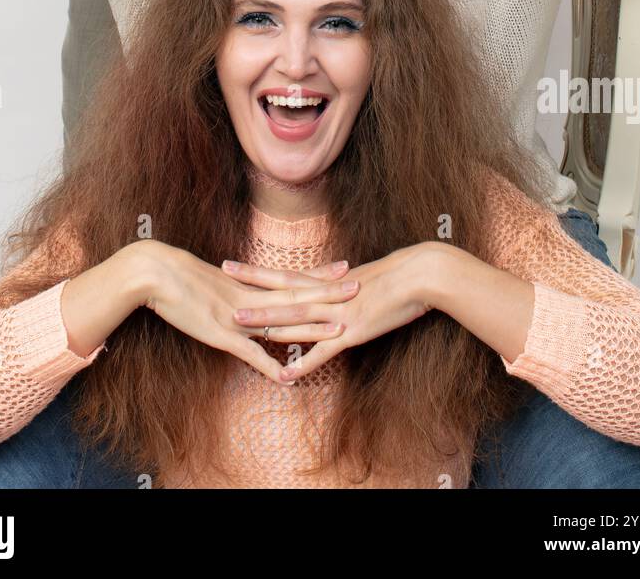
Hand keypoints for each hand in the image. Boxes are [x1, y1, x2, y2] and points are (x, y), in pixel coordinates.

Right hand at [127, 240, 360, 383]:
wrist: (155, 273)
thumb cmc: (176, 275)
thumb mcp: (210, 279)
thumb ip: (231, 287)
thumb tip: (244, 289)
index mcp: (247, 283)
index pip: (290, 277)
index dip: (318, 274)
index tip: (343, 268)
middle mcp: (249, 296)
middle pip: (296, 294)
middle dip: (328, 292)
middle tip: (358, 286)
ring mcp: (238, 316)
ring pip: (282, 321)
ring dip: (311, 327)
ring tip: (340, 330)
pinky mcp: (222, 334)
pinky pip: (251, 352)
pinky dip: (270, 365)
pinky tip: (287, 378)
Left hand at [223, 243, 440, 380]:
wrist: (420, 276)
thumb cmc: (397, 276)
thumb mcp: (362, 279)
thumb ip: (340, 287)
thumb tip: (327, 288)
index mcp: (326, 283)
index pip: (284, 275)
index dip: (257, 272)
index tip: (231, 265)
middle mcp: (326, 295)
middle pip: (281, 291)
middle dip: (249, 288)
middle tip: (220, 278)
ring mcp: (337, 314)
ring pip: (295, 317)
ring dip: (266, 321)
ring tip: (238, 323)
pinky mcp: (352, 332)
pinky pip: (323, 351)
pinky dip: (304, 363)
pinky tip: (286, 374)